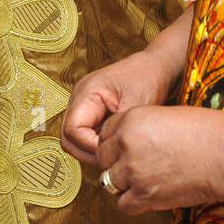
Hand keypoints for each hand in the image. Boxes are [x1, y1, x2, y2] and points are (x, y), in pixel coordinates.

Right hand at [61, 51, 175, 165]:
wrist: (156, 65)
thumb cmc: (148, 79)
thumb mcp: (135, 107)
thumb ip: (117, 131)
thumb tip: (105, 155)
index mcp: (86, 92)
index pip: (72, 130)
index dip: (88, 146)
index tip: (111, 150)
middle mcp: (80, 98)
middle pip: (67, 137)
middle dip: (87, 152)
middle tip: (111, 158)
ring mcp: (83, 104)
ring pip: (74, 138)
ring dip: (91, 149)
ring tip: (114, 151)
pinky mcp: (91, 111)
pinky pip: (85, 134)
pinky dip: (97, 143)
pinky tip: (115, 143)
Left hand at [95, 105, 223, 215]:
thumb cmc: (206, 131)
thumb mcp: (166, 115)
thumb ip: (142, 127)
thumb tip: (129, 141)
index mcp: (131, 119)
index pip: (105, 133)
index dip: (114, 141)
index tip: (125, 148)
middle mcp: (126, 144)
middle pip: (103, 158)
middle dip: (114, 161)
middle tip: (133, 165)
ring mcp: (134, 171)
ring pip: (109, 181)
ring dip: (122, 182)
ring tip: (142, 179)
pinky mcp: (145, 195)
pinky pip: (123, 204)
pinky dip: (131, 201)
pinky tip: (145, 195)